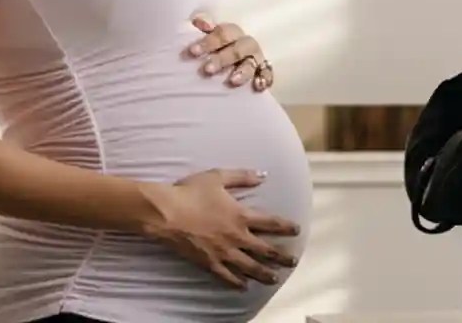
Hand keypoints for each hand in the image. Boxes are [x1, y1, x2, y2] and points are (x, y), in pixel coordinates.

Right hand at [141, 168, 300, 289]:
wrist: (165, 213)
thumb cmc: (190, 192)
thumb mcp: (218, 177)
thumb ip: (243, 176)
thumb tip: (264, 174)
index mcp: (241, 215)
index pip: (271, 223)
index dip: (286, 227)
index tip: (297, 230)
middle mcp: (236, 236)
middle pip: (265, 250)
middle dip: (281, 256)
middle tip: (293, 261)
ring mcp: (223, 251)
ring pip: (249, 267)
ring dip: (264, 273)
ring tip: (275, 279)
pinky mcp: (208, 262)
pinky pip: (226, 276)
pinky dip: (237, 282)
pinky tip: (244, 286)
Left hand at [187, 14, 274, 91]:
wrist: (234, 64)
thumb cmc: (218, 49)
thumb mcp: (210, 37)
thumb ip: (205, 28)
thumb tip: (197, 21)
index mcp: (233, 34)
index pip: (223, 34)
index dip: (208, 41)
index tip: (192, 52)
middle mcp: (246, 45)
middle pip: (237, 49)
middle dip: (222, 59)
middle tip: (207, 70)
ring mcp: (256, 59)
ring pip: (251, 63)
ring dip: (243, 71)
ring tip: (233, 81)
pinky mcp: (263, 73)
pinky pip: (266, 75)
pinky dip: (264, 79)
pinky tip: (258, 86)